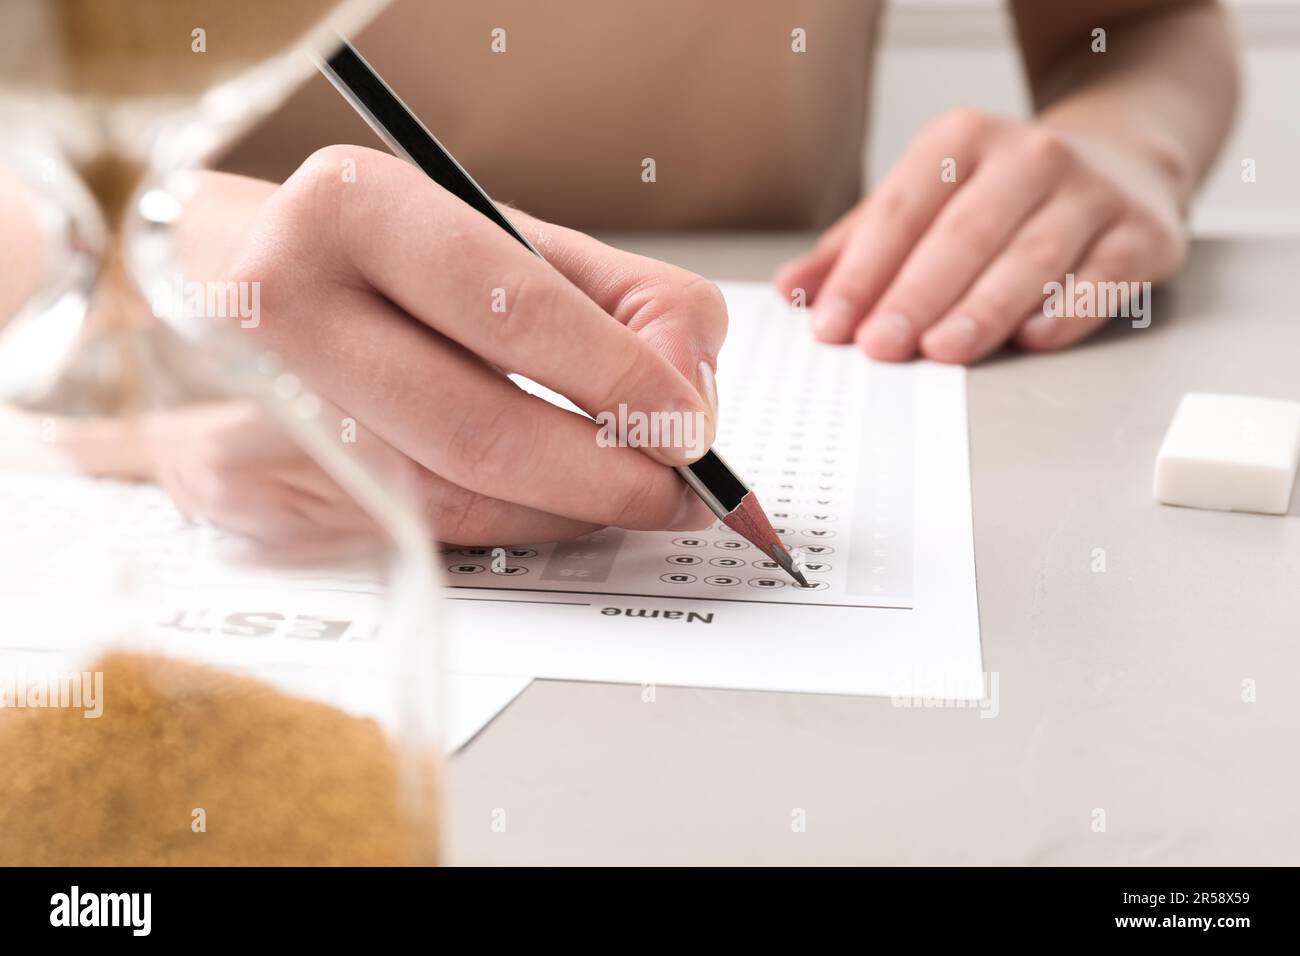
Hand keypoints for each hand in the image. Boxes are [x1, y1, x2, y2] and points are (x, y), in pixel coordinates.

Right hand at [164, 146, 725, 545]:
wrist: (224, 278)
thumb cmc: (387, 257)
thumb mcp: (508, 240)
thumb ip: (624, 298)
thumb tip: (690, 392)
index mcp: (356, 210)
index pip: (510, 308)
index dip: (618, 381)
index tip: (691, 426)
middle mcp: (287, 304)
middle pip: (477, 429)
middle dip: (607, 477)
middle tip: (683, 492)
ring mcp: (255, 407)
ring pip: (451, 500)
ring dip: (567, 511)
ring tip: (634, 498)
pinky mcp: (247, 491)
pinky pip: (416, 532)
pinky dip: (512, 525)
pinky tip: (556, 505)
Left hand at [774, 109, 1185, 362]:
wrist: (1121, 163)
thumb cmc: (999, 197)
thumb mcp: (924, 202)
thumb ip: (857, 248)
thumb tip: (794, 290)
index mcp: (962, 142)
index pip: (902, 211)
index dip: (863, 272)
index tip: (831, 325)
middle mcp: (1030, 156)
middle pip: (963, 234)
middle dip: (916, 295)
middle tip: (881, 346)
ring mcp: (1092, 193)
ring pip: (1031, 256)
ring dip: (983, 308)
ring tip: (943, 350)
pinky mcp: (1143, 235)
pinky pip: (1102, 278)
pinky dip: (1067, 310)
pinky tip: (1031, 339)